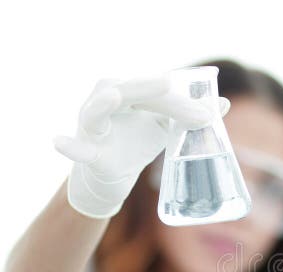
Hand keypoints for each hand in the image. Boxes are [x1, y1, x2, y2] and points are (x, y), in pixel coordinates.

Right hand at [54, 76, 229, 218]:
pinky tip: (59, 143)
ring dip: (103, 105)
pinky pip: (78, 150)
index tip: (208, 113)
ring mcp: (92, 127)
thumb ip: (189, 115)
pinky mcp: (88, 153)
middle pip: (127, 92)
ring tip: (113, 98)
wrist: (110, 177)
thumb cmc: (135, 142)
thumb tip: (222, 105)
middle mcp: (104, 102)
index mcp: (126, 92)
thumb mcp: (164, 127)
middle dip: (151, 92)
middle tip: (168, 83)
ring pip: (96, 112)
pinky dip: (70, 147)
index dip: (181, 101)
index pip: (154, 92)